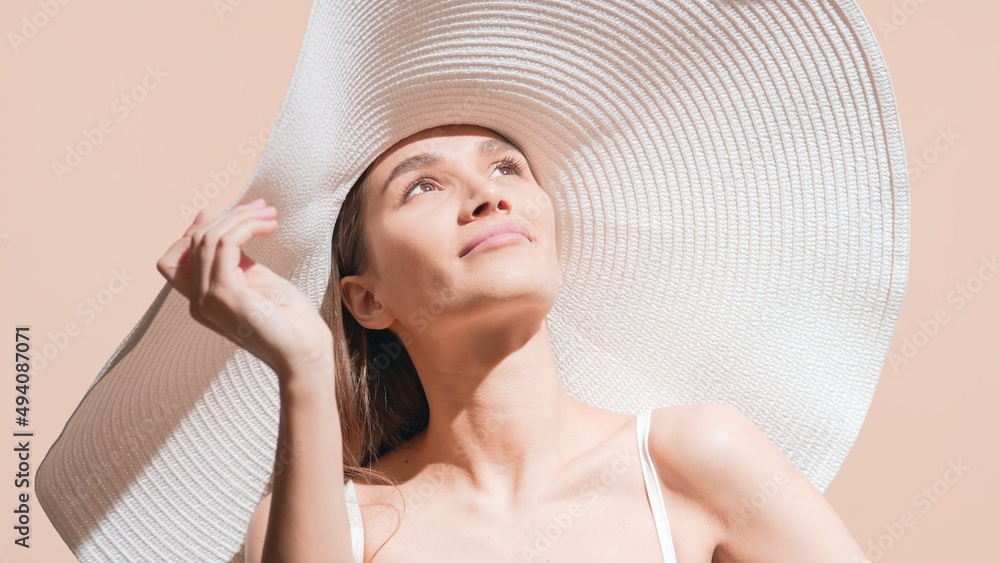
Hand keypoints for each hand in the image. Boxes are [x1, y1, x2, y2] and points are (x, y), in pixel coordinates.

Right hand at [156, 198, 333, 376]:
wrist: (307, 354)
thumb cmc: (291, 323)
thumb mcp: (260, 284)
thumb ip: (241, 263)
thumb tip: (232, 231)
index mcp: (204, 301)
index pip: (175, 259)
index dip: (193, 231)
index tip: (227, 212)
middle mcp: (198, 302)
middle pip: (195, 241)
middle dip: (230, 216)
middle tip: (264, 208)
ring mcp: (208, 299)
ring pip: (208, 238)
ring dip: (241, 218)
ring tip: (271, 215)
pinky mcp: (225, 293)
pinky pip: (224, 244)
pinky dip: (246, 227)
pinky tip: (269, 226)